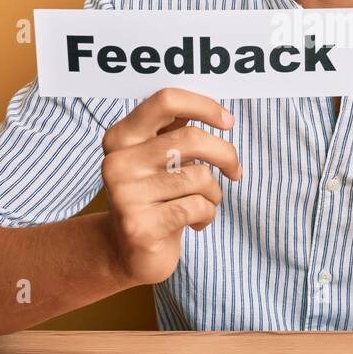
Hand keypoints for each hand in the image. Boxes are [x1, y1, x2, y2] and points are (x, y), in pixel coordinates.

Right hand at [99, 87, 241, 286]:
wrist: (127, 253)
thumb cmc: (155, 196)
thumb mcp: (159, 158)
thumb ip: (176, 129)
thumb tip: (217, 109)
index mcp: (121, 137)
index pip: (166, 101)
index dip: (204, 106)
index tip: (228, 122)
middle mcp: (118, 162)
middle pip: (191, 139)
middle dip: (225, 154)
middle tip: (235, 170)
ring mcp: (126, 195)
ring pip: (199, 176)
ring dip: (215, 192)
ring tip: (204, 203)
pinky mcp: (140, 226)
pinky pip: (197, 206)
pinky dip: (207, 214)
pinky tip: (196, 222)